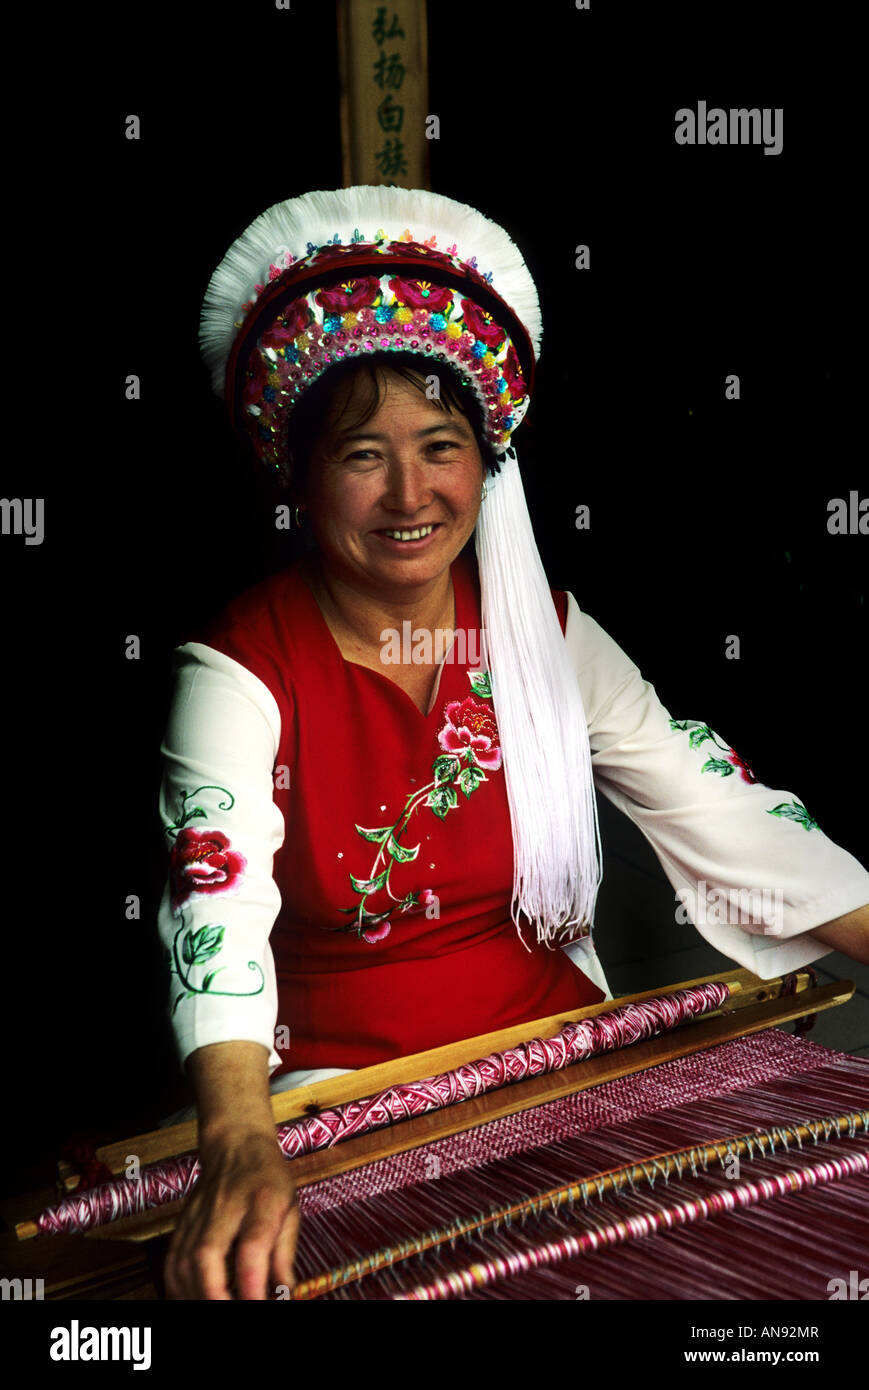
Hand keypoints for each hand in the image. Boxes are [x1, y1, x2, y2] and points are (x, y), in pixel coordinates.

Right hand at [163, 1128, 298, 1299]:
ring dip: (196, 1295)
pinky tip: (192, 1298)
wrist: (235, 1144)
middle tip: (231, 1312)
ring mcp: (197, 1215)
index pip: (252, 1245)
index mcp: (261, 1201)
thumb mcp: (290, 1209)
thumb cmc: (267, 1178)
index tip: (259, 1306)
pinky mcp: (180, 1224)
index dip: (253, 1284)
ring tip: (216, 1307)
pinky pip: (171, 1262)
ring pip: (183, 1262)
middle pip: (207, 1256)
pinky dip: (178, 1287)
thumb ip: (284, 1255)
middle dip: (214, 1296)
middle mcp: (224, 1207)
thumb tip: (284, 1295)